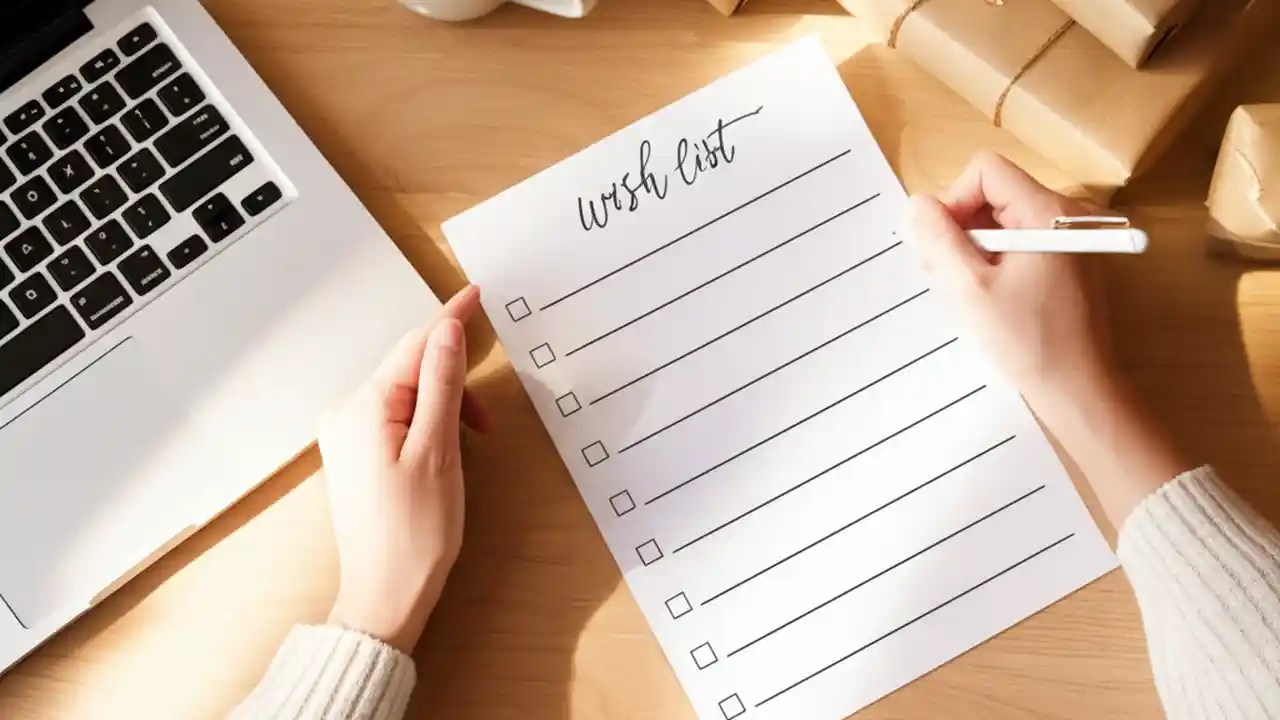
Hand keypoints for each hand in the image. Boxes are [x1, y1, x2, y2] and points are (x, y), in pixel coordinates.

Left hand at [320, 285, 487, 652]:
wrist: (384, 595)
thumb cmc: (415, 533)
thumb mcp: (438, 450)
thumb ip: (441, 385)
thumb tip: (446, 330)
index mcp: (364, 407)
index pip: (415, 345)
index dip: (450, 319)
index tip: (476, 293)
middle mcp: (345, 412)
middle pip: (410, 367)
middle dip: (453, 381)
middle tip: (486, 423)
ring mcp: (345, 433)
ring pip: (406, 392)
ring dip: (444, 405)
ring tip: (469, 446)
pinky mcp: (353, 453)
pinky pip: (395, 415)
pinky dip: (427, 421)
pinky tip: (444, 448)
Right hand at [908, 152, 1186, 526]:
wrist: (1080, 391)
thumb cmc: (1027, 342)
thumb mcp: (969, 288)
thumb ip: (938, 238)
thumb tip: (916, 206)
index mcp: (1047, 212)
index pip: (985, 171)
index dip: (953, 201)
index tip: (941, 246)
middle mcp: (1066, 216)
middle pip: (994, 195)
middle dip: (960, 230)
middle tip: (946, 276)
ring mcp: (1071, 241)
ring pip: (1004, 222)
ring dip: (975, 252)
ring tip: (969, 294)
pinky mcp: (1070, 265)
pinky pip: (1020, 245)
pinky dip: (996, 265)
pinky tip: (990, 301)